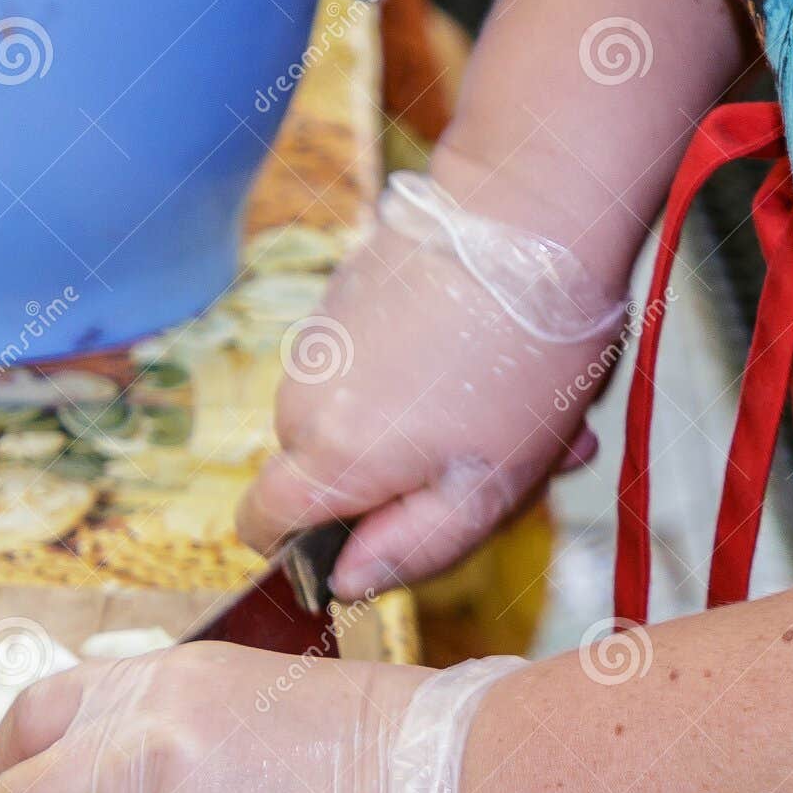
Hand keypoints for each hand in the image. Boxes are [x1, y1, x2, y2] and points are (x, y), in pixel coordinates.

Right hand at [237, 171, 623, 600]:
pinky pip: (372, 367)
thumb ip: (411, 550)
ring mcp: (322, 339)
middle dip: (394, 487)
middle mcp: (304, 396)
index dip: (304, 549)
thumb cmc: (521, 360)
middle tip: (493, 467)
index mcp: (330, 456)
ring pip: (354, 421)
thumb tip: (347, 584)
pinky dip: (423, 379)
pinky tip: (489, 358)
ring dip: (422, 432)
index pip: (262, 525)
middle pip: (321, 475)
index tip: (366, 541)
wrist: (530, 208)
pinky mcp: (349, 295)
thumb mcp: (486, 488)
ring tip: (508, 409)